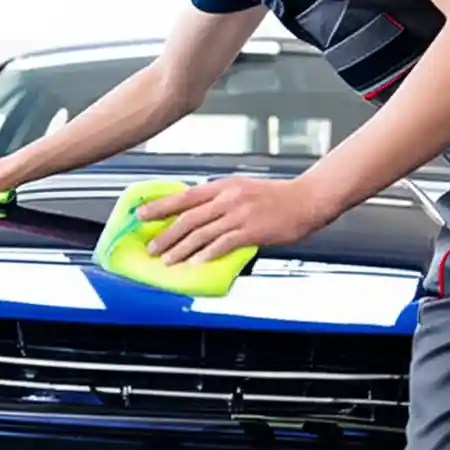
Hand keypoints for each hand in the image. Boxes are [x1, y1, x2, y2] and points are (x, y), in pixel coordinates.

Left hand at [135, 176, 334, 264]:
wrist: (307, 200)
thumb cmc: (276, 197)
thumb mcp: (243, 189)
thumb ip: (220, 200)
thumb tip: (197, 215)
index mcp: (223, 186)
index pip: (184, 196)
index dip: (160, 206)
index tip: (142, 214)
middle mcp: (228, 198)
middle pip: (188, 217)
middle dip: (165, 234)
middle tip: (150, 247)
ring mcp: (239, 214)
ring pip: (201, 233)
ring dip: (180, 249)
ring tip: (167, 260)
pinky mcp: (252, 231)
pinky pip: (223, 244)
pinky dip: (206, 254)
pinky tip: (195, 263)